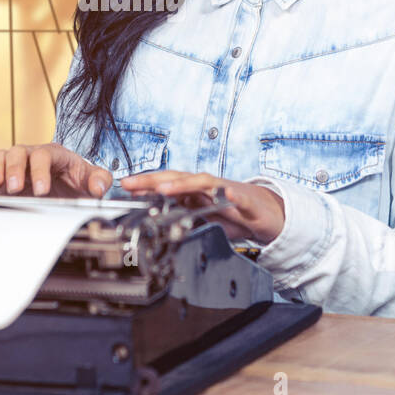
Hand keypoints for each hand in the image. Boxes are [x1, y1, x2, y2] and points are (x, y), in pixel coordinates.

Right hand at [0, 143, 112, 198]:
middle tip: (16, 188)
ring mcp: (18, 164)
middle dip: (16, 169)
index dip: (40, 171)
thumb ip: (100, 180)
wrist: (67, 187)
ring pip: (3, 157)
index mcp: (54, 153)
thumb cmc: (77, 180)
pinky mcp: (6, 176)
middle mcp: (33, 154)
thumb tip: (99, 188)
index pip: (43, 155)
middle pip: (19, 152)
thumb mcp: (92, 180)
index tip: (42, 190)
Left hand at [118, 169, 285, 243]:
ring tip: (166, 187)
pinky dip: (232, 195)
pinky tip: (225, 194)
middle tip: (133, 183)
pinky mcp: (248, 203)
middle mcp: (209, 186)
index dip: (146, 183)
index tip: (125, 185)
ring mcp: (227, 191)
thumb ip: (182, 213)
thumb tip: (155, 217)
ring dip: (184, 184)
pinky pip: (239, 198)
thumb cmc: (235, 213)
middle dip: (155, 179)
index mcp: (197, 190)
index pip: (168, 182)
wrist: (269, 214)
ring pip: (204, 183)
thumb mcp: (204, 216)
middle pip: (179, 178)